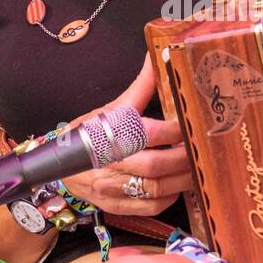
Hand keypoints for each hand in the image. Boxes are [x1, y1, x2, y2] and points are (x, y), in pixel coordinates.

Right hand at [56, 54, 192, 216]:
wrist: (61, 165)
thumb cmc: (91, 133)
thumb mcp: (113, 108)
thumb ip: (141, 86)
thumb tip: (157, 55)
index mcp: (108, 133)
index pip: (146, 133)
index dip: (174, 131)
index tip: (191, 125)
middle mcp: (108, 163)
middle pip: (154, 165)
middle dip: (183, 158)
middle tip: (201, 149)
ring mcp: (111, 189)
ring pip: (156, 189)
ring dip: (182, 179)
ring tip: (196, 167)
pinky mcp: (116, 207)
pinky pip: (151, 207)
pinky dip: (171, 197)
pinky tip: (178, 184)